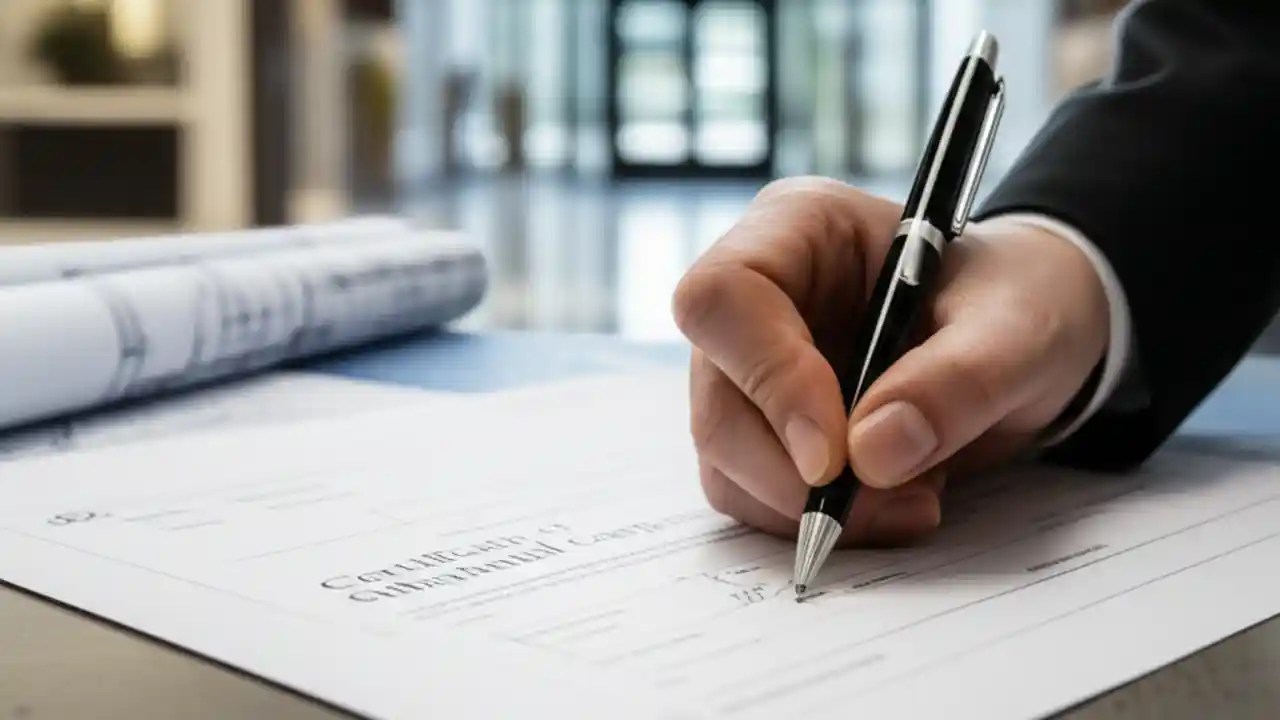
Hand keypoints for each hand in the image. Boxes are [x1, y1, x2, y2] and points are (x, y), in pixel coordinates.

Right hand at [671, 177, 1108, 545]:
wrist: (1027, 336)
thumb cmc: (1020, 302)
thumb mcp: (1020, 327)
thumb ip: (957, 380)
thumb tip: (872, 455)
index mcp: (798, 229)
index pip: (725, 297)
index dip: (768, 378)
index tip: (835, 457)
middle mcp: (757, 297)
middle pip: (716, 395)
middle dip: (791, 472)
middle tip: (892, 502)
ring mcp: (750, 367)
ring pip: (725, 456)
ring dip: (807, 506)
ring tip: (913, 502)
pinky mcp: (764, 429)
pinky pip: (752, 493)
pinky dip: (816, 519)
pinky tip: (893, 506)